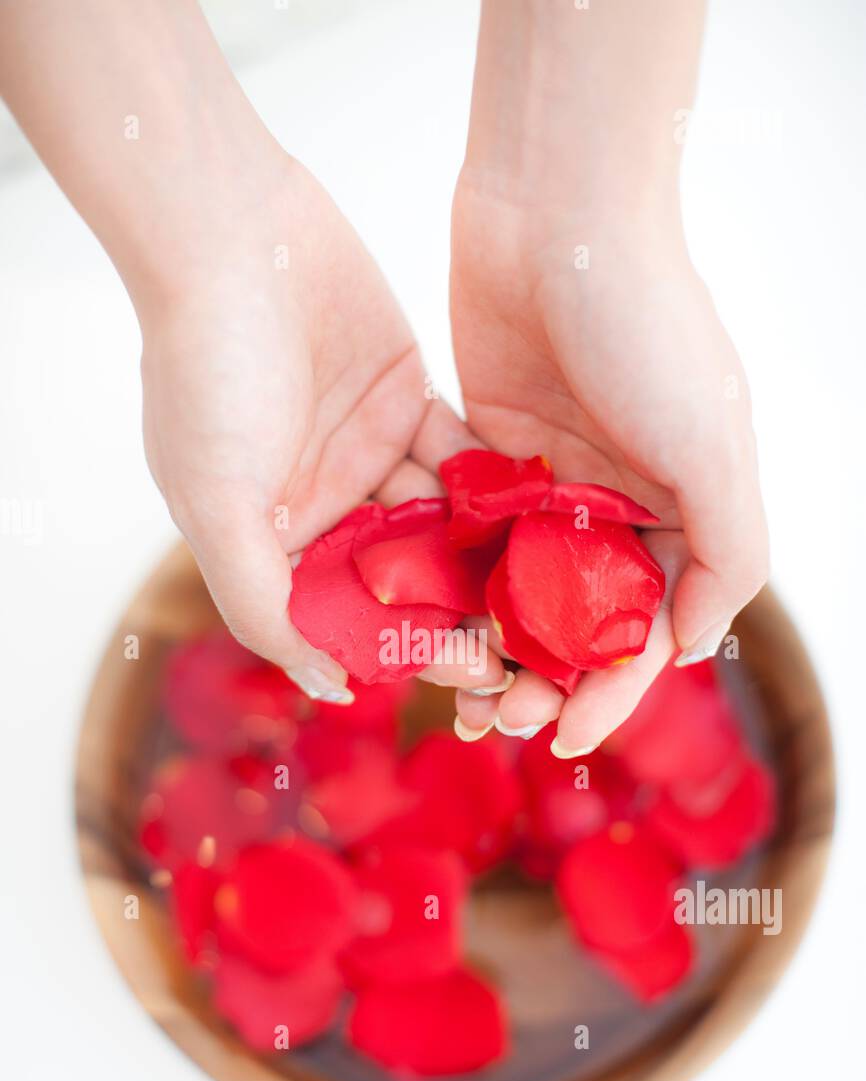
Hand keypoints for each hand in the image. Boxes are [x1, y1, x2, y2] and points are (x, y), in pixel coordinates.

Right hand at [138, 157, 507, 700]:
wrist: (230, 237)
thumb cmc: (205, 373)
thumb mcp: (216, 503)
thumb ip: (262, 602)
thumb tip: (326, 685)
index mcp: (277, 545)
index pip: (354, 619)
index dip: (414, 653)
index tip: (479, 676)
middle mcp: (326, 511)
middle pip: (408, 581)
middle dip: (467, 614)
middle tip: (535, 642)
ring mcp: (370, 458)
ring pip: (442, 524)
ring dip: (492, 555)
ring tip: (556, 587)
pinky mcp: (409, 402)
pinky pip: (461, 456)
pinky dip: (498, 485)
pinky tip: (551, 514)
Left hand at [449, 177, 767, 752]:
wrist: (559, 208)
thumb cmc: (649, 325)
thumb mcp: (713, 446)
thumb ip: (725, 553)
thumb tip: (696, 646)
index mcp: (678, 513)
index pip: (644, 627)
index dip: (609, 689)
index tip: (565, 737)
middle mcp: (614, 504)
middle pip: (573, 620)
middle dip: (541, 677)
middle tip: (496, 718)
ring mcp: (547, 480)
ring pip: (515, 588)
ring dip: (491, 644)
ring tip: (454, 690)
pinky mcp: (483, 450)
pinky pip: (468, 535)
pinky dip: (451, 581)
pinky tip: (420, 621)